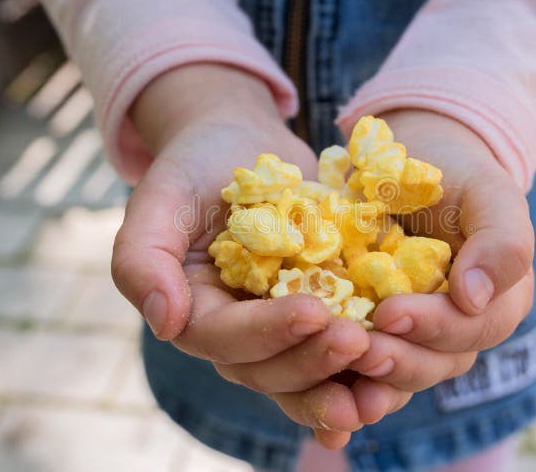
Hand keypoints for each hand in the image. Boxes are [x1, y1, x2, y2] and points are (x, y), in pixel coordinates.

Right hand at [111, 64, 375, 445]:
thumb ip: (142, 257)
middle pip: (270, 370)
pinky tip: (393, 384)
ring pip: (308, 374)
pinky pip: (340, 352)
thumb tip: (165, 322)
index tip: (313, 312)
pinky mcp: (321, 312)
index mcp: (195, 313)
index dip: (267, 334)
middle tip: (358, 342)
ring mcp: (280, 327)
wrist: (241, 146)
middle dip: (313, 363)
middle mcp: (237, 333)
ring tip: (383, 390)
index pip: (224, 339)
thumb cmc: (195, 165)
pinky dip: (365, 372)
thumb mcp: (160, 197)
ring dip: (343, 387)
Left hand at [348, 109, 534, 392]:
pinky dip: (342, 373)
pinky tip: (317, 374)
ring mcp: (412, 335)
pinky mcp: (370, 329)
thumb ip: (503, 241)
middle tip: (360, 350)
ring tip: (336, 361)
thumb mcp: (490, 192)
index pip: (473, 329)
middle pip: (435, 364)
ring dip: (369, 375)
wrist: (412, 161)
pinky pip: (359, 361)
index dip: (435, 327)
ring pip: (398, 373)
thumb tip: (475, 299)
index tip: (392, 313)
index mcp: (496, 304)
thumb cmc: (457, 176)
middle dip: (398, 361)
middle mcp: (457, 330)